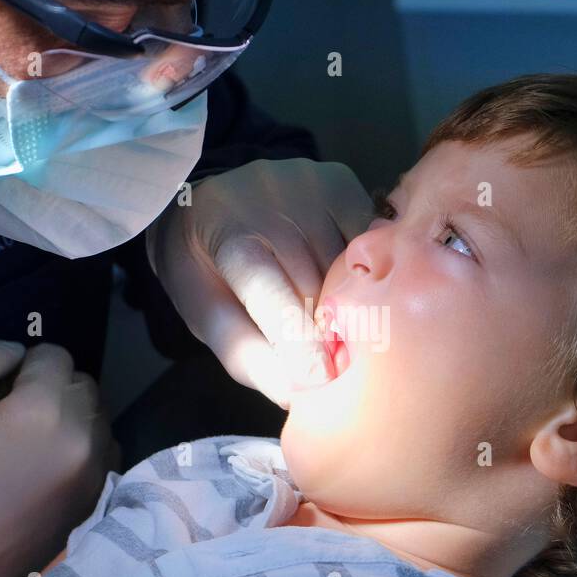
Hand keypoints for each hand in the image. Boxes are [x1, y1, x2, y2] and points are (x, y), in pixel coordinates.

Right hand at [0, 335, 115, 576]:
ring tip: (36, 440)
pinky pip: (105, 453)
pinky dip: (85, 448)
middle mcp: (84, 434)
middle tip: (16, 412)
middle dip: (54, 387)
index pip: (53, 355)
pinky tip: (51, 466)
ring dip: (74, 417)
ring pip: (99, 418)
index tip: (0, 388)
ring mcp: (98, 470)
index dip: (24, 364)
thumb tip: (13, 351)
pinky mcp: (100, 499)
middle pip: (82, 384)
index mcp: (45, 408)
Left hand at [147, 158, 373, 407]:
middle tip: (329, 362)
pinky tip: (351, 285)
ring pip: (348, 265)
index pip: (269, 292)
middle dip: (324, 330)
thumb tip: (298, 394)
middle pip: (315, 284)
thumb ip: (248, 356)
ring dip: (349, 302)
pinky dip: (365, 271)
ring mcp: (311, 186)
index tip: (321, 379)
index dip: (296, 339)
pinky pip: (370, 240)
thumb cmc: (206, 271)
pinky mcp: (342, 183)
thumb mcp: (208, 319)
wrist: (206, 203)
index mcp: (228, 237)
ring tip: (337, 322)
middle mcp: (271, 201)